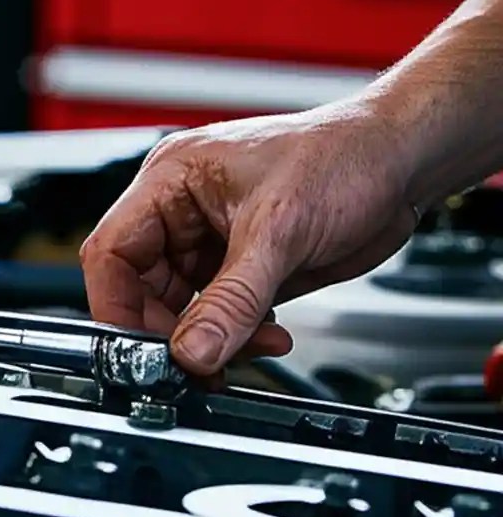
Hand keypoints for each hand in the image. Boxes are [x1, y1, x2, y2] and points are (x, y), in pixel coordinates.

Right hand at [79, 102, 419, 375]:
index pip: (111, 252)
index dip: (116, 305)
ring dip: (209, 337)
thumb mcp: (279, 232)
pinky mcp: (241, 264)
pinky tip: (266, 337)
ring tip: (249, 346)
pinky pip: (217, 312)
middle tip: (198, 360)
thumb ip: (231, 301)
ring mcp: (211, 239)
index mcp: (170, 181)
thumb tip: (191, 352)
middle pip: (140, 287)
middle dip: (170, 329)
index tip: (140, 349)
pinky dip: (236, 335)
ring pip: (180, 307)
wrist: (404, 160)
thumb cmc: (344, 155)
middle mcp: (181, 210)